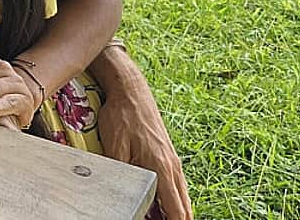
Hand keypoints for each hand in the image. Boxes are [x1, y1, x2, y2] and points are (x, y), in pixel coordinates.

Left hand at [97, 82, 192, 219]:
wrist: (131, 92)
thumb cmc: (122, 117)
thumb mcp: (115, 148)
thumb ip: (121, 176)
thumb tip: (121, 197)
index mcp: (163, 170)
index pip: (177, 211)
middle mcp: (174, 169)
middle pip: (184, 209)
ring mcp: (173, 163)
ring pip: (181, 198)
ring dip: (173, 212)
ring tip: (155, 217)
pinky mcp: (168, 158)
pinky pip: (175, 187)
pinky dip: (170, 200)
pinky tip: (156, 205)